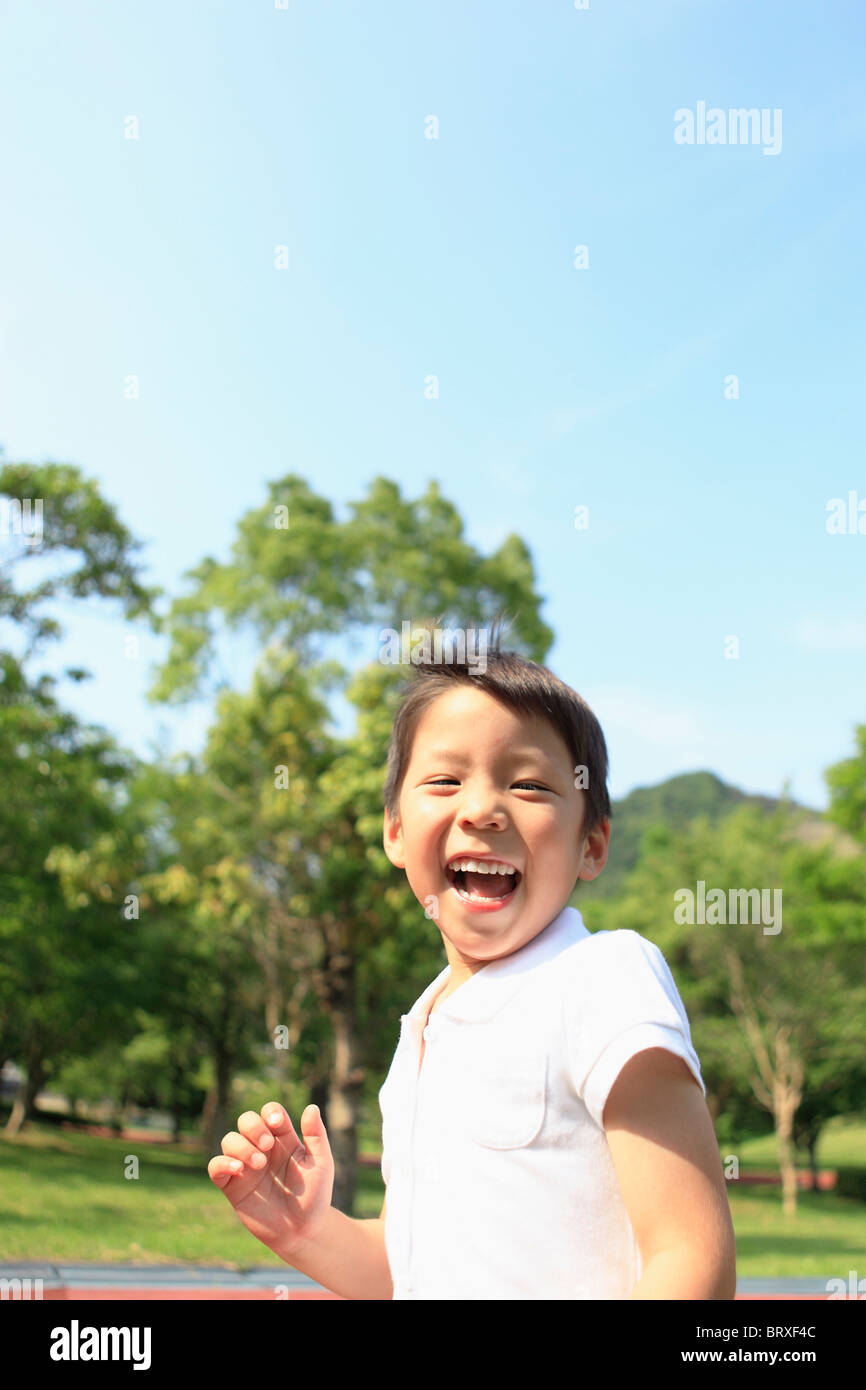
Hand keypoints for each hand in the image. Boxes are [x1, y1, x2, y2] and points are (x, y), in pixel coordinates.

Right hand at [208, 1102, 334, 1257]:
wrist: (302, 1230)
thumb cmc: (315, 1196)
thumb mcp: (321, 1164)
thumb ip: (316, 1136)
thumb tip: (311, 1107)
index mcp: (283, 1139)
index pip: (270, 1112)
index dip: (270, 1112)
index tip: (278, 1124)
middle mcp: (262, 1149)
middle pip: (246, 1120)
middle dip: (254, 1126)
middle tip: (267, 1146)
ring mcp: (246, 1167)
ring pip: (229, 1140)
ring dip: (241, 1146)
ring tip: (259, 1163)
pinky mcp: (233, 1186)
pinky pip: (215, 1166)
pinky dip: (222, 1162)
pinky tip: (238, 1169)